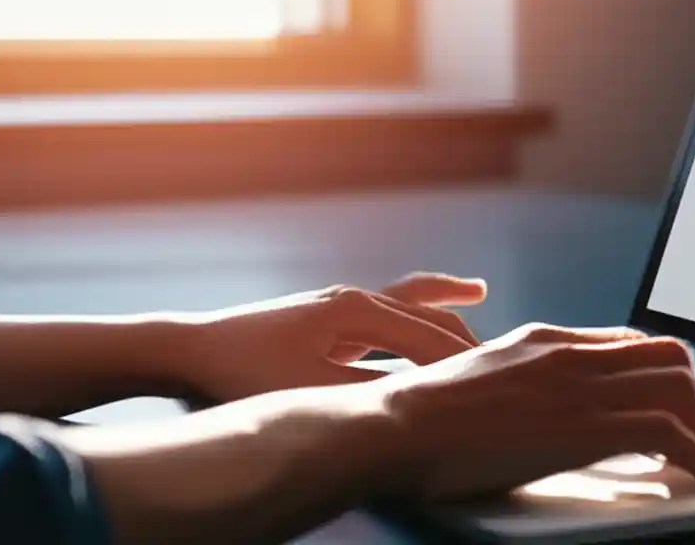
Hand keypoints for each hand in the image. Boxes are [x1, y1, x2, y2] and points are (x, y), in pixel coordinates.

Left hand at [176, 273, 486, 403]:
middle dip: (465, 338)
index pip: (428, 341)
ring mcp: (339, 304)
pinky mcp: (326, 318)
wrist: (189, 350)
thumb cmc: (245, 373)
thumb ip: (369, 394)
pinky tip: (414, 319)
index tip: (497, 387)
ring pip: (407, 303)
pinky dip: (410, 312)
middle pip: (427, 317)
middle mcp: (355, 298)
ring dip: (442, 309)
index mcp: (358, 311)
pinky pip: (383, 313)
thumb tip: (419, 400)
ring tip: (477, 293)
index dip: (463, 367)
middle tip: (505, 361)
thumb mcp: (311, 391)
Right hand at [363, 323, 694, 497]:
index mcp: (544, 341)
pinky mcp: (580, 427)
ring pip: (677, 383)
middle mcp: (570, 354)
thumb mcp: (478, 380)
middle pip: (667, 353)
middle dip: (691, 396)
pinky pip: (664, 430)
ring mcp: (577, 386)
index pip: (629, 342)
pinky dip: (692, 452)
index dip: (658, 375)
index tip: (666, 406)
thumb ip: (516, 383)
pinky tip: (693, 474)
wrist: (394, 426)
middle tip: (691, 436)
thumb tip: (535, 407)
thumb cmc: (421, 416)